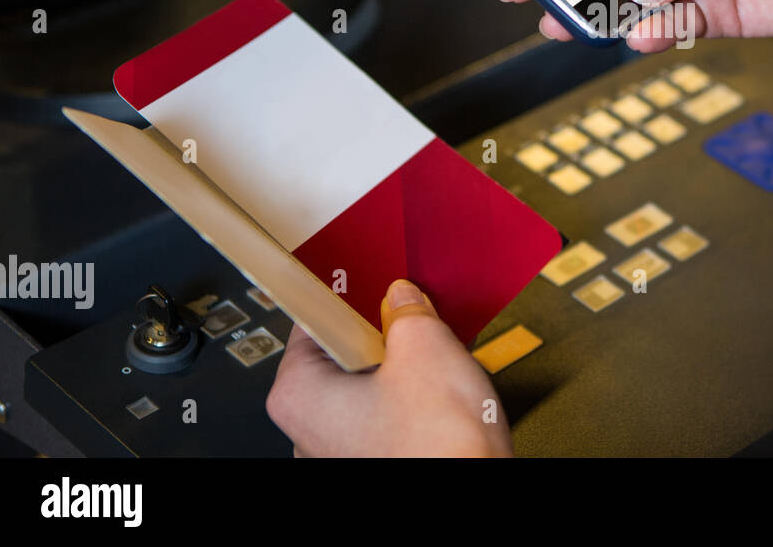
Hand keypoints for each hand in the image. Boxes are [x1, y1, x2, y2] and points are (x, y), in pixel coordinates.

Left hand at [266, 280, 512, 456]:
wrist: (474, 495)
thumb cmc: (439, 446)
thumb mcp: (426, 345)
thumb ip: (407, 310)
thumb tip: (402, 299)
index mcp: (298, 396)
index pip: (311, 321)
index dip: (348, 294)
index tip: (364, 278)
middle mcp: (308, 432)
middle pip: (342, 354)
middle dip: (382, 334)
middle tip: (412, 320)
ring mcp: (342, 452)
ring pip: (368, 387)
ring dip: (401, 369)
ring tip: (434, 359)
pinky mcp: (376, 460)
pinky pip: (386, 415)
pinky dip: (411, 399)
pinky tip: (441, 390)